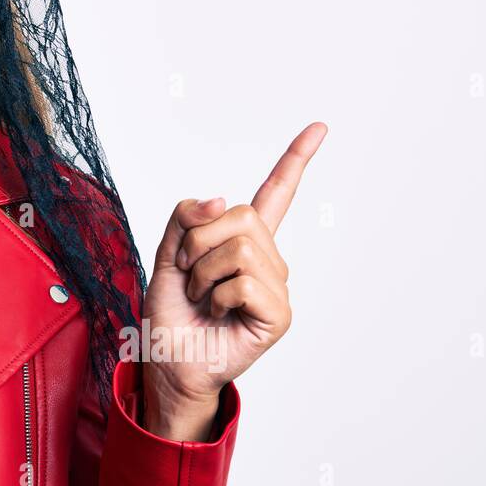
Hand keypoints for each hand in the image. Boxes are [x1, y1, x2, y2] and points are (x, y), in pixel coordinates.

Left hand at [138, 122, 326, 439]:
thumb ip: (186, 218)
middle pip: (242, 216)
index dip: (297, 159)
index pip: (276, 193)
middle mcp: (267, 259)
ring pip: (240, 248)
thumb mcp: (165, 253)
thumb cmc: (171, 312)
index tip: (320, 127)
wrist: (167, 359)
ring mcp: (276, 286)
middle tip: (189, 274)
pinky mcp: (279, 314)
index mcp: (243, 240)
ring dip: (203, 273)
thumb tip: (222, 199)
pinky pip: (245, 282)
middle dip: (198, 241)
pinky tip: (218, 314)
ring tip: (203, 297)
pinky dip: (218, 296)